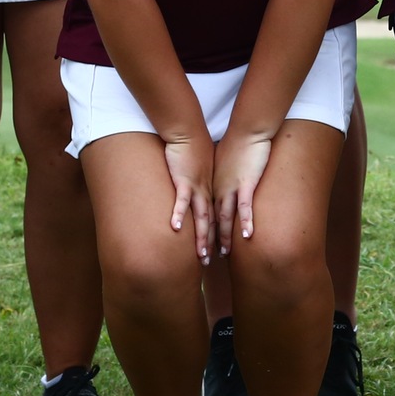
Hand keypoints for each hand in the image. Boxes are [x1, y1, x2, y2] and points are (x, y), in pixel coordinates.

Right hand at [162, 133, 216, 262]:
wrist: (189, 132)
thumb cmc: (194, 149)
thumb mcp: (201, 170)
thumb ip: (200, 183)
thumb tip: (197, 192)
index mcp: (212, 190)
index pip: (216, 217)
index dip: (218, 235)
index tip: (219, 251)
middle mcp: (207, 192)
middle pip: (212, 223)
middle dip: (212, 244)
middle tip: (211, 262)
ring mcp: (197, 188)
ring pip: (202, 217)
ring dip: (202, 237)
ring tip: (201, 255)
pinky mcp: (185, 181)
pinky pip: (182, 201)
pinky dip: (180, 215)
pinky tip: (176, 229)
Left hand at [213, 131, 274, 253]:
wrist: (246, 129)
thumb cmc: (238, 144)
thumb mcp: (224, 164)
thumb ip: (222, 177)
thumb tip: (222, 186)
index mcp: (212, 185)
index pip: (205, 212)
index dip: (202, 230)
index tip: (201, 246)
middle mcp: (218, 189)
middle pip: (210, 219)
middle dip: (207, 240)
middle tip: (204, 259)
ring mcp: (231, 187)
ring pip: (224, 216)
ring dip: (222, 236)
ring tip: (222, 254)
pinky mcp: (245, 183)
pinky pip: (244, 206)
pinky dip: (245, 222)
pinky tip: (246, 236)